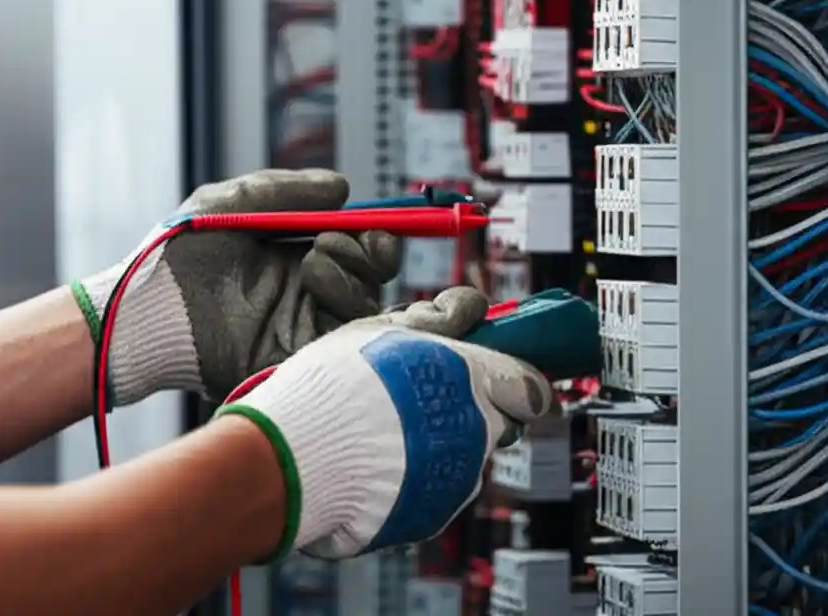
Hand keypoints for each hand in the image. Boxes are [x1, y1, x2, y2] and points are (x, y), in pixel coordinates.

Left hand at [76, 169, 401, 406]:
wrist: (149, 306)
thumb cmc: (178, 253)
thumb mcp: (232, 203)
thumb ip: (286, 191)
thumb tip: (343, 188)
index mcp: (294, 254)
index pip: (354, 245)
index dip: (373, 233)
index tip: (372, 221)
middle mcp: (305, 291)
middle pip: (371, 275)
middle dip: (372, 250)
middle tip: (337, 238)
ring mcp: (303, 324)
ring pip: (365, 301)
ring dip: (351, 269)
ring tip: (312, 260)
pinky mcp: (296, 355)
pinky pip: (345, 335)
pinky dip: (341, 298)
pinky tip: (312, 280)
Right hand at [215, 287, 558, 559]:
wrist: (296, 458)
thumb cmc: (331, 387)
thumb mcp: (379, 329)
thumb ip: (432, 321)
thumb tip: (463, 310)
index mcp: (472, 379)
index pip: (532, 387)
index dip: (518, 383)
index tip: (502, 380)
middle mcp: (477, 431)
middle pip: (498, 423)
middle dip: (471, 411)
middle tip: (421, 401)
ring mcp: (458, 479)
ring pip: (464, 458)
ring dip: (438, 445)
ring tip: (383, 434)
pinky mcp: (433, 516)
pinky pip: (436, 491)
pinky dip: (415, 479)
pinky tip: (376, 465)